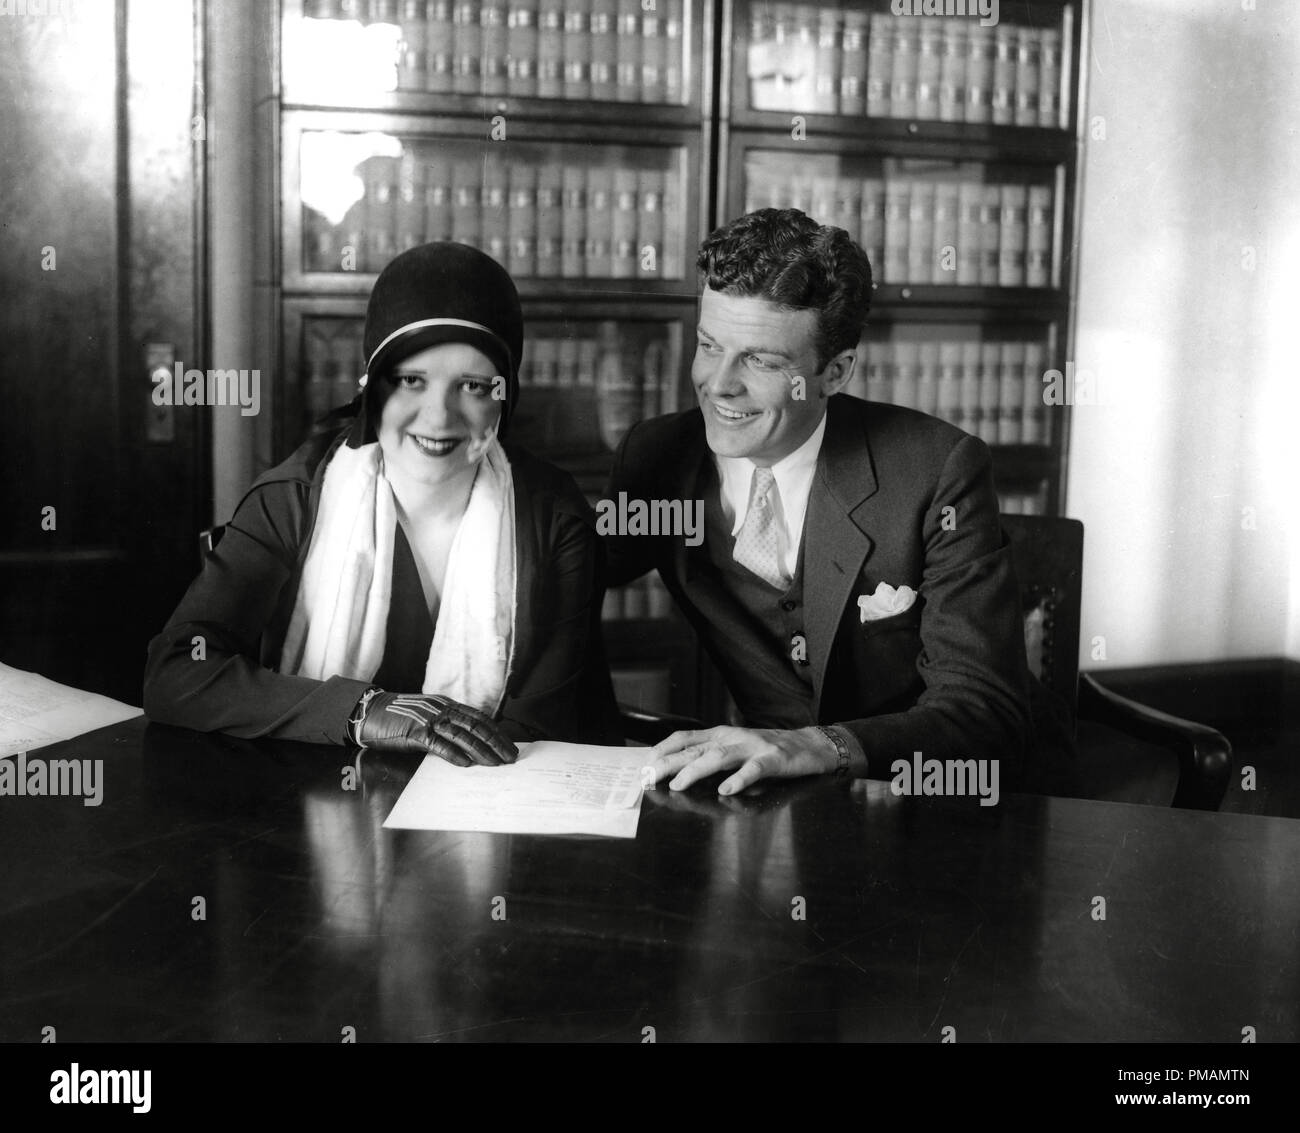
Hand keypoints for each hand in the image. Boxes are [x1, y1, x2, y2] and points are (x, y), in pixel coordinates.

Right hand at [354, 691, 517, 766]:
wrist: (370, 712)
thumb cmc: (400, 717)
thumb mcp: (429, 714)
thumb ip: (448, 724)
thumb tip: (471, 742)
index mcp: (447, 705)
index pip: (479, 718)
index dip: (497, 732)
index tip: (509, 746)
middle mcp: (442, 710)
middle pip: (476, 726)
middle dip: (496, 743)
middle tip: (510, 757)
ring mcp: (429, 720)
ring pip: (462, 735)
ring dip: (481, 751)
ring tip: (495, 763)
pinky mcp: (415, 732)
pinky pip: (438, 744)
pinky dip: (453, 754)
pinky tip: (466, 764)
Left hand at [649, 726, 837, 795]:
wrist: (809, 745)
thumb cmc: (768, 750)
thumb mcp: (734, 748)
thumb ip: (710, 755)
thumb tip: (676, 768)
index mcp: (721, 735)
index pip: (684, 738)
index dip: (663, 749)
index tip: (644, 764)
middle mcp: (733, 738)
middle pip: (695, 749)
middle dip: (669, 762)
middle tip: (649, 776)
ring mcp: (753, 747)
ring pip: (719, 757)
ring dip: (695, 770)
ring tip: (677, 784)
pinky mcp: (773, 760)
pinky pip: (753, 770)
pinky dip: (738, 779)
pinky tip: (726, 790)